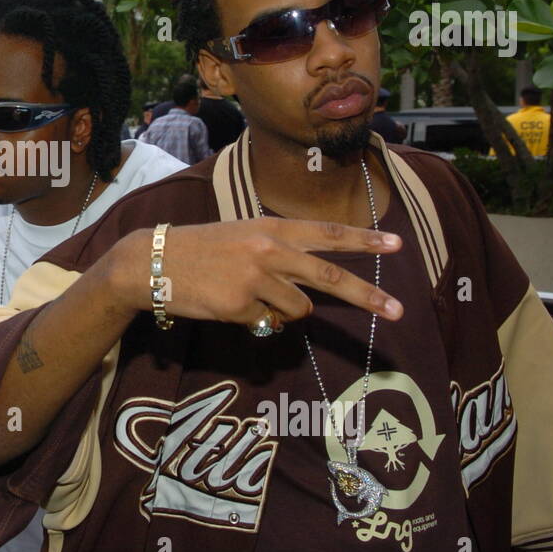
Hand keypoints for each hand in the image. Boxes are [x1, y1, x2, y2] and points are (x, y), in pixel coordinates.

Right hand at [112, 218, 404, 327]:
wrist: (153, 261)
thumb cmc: (201, 250)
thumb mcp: (243, 237)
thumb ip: (280, 255)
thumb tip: (310, 292)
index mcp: (271, 228)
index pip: (326, 233)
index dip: (363, 240)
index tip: (397, 243)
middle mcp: (269, 249)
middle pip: (329, 276)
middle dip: (367, 296)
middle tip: (399, 310)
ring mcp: (255, 278)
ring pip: (297, 309)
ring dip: (283, 312)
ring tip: (248, 296)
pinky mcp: (240, 305)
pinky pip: (266, 324)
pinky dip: (253, 320)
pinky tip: (227, 304)